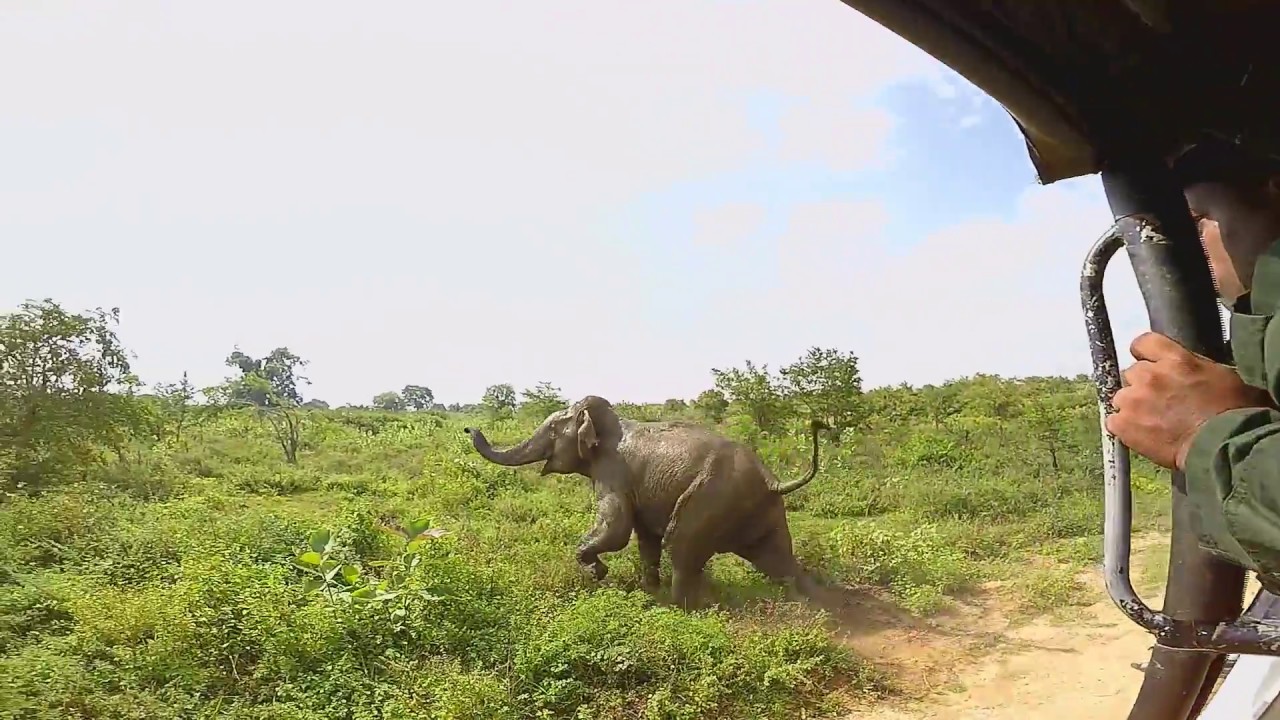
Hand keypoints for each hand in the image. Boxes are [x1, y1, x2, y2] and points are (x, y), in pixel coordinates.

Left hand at [1105, 332, 1273, 469]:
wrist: (1224, 444)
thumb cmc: (1234, 413)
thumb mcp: (1221, 376)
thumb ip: (1195, 367)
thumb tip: (1189, 370)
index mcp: (1176, 359)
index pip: (1144, 343)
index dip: (1144, 353)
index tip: (1147, 361)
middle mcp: (1150, 374)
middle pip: (1132, 373)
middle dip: (1143, 385)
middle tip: (1160, 401)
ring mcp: (1134, 399)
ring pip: (1122, 397)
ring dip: (1133, 407)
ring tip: (1153, 421)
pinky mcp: (1124, 423)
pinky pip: (1114, 421)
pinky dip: (1125, 428)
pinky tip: (1143, 435)